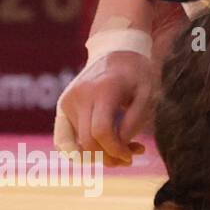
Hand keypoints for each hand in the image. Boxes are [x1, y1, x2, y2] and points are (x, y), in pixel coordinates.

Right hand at [55, 51, 156, 166]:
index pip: (101, 131)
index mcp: (103, 90)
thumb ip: (135, 120)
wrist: (116, 52)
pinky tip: (97, 151)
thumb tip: (119, 147)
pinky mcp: (62, 106)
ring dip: (97, 155)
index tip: (131, 156)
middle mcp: (80, 96)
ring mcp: (68, 101)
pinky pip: (63, 139)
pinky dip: (77, 152)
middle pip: (87, 142)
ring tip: (120, 149)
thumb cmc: (137, 73)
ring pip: (76, 143)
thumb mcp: (147, 93)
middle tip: (129, 157)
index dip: (115, 149)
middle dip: (108, 157)